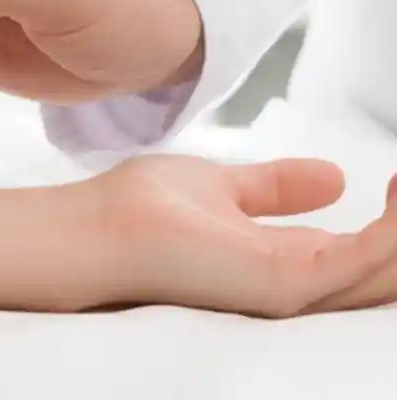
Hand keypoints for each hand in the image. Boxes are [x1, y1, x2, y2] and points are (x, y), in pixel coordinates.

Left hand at [93, 154, 396, 316]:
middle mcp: (297, 283)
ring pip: (389, 268)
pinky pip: (370, 257)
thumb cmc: (139, 212)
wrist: (97, 230)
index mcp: (285, 262)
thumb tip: (335, 178)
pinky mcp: (287, 282)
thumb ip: (277, 189)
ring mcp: (295, 288)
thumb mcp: (227, 188)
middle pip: (385, 268)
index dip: (396, 218)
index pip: (365, 252)